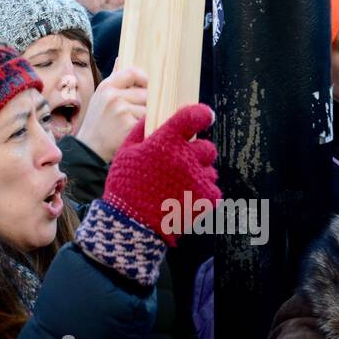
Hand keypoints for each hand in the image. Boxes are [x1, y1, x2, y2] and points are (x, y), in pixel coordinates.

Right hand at [73, 65, 148, 162]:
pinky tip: (136, 134)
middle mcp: (113, 96)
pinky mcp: (128, 126)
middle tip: (138, 116)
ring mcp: (121, 111)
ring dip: (147, 118)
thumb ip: (114, 79)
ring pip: (149, 109)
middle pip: (146, 93)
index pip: (133, 72)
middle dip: (147, 105)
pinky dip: (146, 129)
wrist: (89, 150)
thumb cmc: (97, 123)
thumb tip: (121, 58)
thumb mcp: (100, 98)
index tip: (149, 87)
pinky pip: (148, 122)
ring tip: (134, 127)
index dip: (145, 79)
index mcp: (106, 86)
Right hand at [101, 103, 220, 245]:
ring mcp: (198, 178)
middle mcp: (186, 157)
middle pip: (207, 147)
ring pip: (210, 170)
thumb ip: (140, 130)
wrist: (132, 224)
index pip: (192, 117)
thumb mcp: (125, 152)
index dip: (201, 114)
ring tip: (181, 185)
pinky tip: (186, 197)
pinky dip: (202, 193)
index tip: (204, 116)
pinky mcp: (206, 199)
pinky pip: (213, 190)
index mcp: (166, 141)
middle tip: (183, 162)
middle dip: (197, 152)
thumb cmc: (125, 185)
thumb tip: (151, 114)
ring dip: (199, 174)